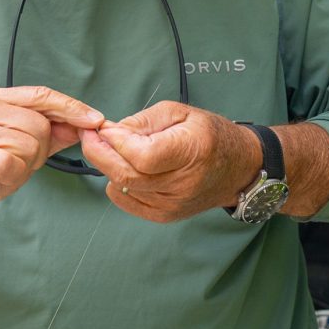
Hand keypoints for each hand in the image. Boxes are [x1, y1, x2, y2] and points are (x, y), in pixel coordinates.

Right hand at [0, 86, 104, 230]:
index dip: (71, 108)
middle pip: (39, 124)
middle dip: (38, 151)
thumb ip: (47, 135)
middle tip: (13, 164)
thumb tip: (80, 126)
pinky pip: (13, 163)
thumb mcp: (16, 148)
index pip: (40, 95)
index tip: (95, 119)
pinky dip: (11, 176)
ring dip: (23, 166)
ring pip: (29, 145)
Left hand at [77, 102, 260, 222]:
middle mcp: (183, 184)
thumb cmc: (210, 135)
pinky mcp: (165, 216)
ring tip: (109, 148)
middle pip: (126, 175)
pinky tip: (124, 168)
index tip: (103, 127)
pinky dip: (116, 182)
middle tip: (89, 136)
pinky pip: (125, 201)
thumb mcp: (179, 112)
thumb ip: (142, 121)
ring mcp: (173, 204)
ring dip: (107, 166)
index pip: (142, 156)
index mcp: (192, 151)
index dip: (116, 142)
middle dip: (98, 153)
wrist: (239, 168)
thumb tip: (110, 131)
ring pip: (123, 187)